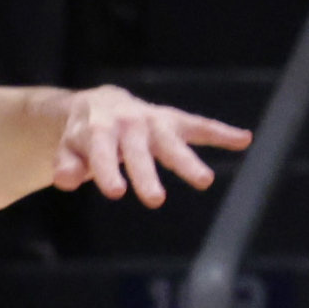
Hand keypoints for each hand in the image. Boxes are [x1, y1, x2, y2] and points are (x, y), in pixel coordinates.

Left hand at [51, 86, 251, 206]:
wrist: (97, 106)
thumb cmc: (82, 137)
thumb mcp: (68, 149)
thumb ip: (67, 164)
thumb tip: (65, 181)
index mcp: (99, 129)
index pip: (102, 152)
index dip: (108, 170)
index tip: (116, 191)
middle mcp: (128, 123)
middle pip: (138, 151)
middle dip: (146, 174)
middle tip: (154, 200)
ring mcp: (153, 121)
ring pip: (171, 142)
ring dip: (187, 161)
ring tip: (205, 181)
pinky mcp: (173, 121)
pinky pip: (199, 126)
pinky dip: (221, 133)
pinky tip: (243, 139)